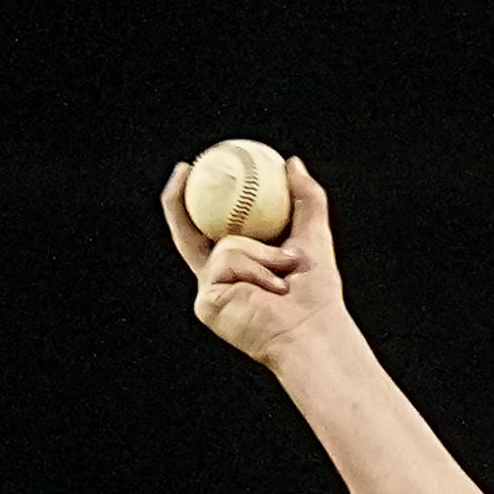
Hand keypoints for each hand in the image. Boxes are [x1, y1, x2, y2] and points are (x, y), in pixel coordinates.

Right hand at [161, 152, 350, 372]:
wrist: (312, 331)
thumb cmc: (317, 293)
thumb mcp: (313, 234)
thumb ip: (306, 197)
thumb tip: (290, 162)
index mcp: (237, 263)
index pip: (210, 227)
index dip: (198, 198)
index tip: (198, 167)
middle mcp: (217, 277)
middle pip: (185, 234)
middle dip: (176, 200)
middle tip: (185, 169)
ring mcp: (209, 290)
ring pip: (224, 245)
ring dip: (262, 252)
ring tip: (288, 268)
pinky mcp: (207, 302)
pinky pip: (226, 263)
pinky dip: (255, 268)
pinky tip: (274, 287)